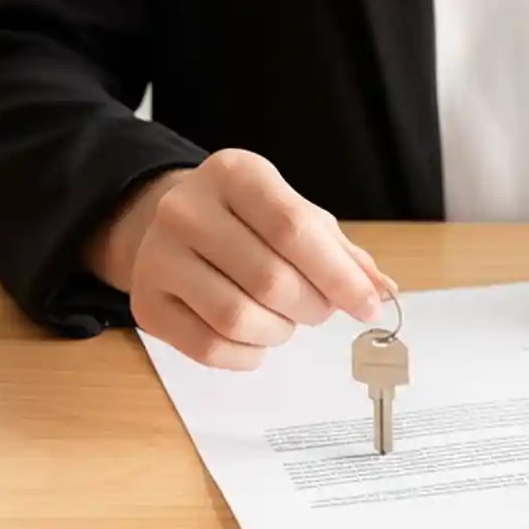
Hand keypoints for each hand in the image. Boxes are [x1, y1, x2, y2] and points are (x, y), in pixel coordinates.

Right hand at [85, 149, 395, 369]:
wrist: (170, 224)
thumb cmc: (248, 222)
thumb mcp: (298, 217)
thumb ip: (342, 253)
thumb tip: (382, 290)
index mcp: (234, 174)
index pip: (294, 229)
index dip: (339, 276)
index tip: (369, 306)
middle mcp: (187, 208)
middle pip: (270, 280)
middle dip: (312, 307)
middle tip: (319, 309)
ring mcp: (159, 256)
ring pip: (238, 319)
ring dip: (279, 332)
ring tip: (283, 319)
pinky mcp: (146, 304)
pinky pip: (210, 348)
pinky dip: (248, 354)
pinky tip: (255, 337)